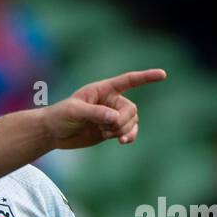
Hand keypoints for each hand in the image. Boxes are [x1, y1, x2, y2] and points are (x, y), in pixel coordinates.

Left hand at [43, 69, 166, 148]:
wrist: (53, 133)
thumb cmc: (60, 115)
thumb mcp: (75, 111)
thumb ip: (95, 113)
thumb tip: (115, 118)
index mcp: (103, 89)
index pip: (128, 81)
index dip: (145, 77)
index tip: (163, 75)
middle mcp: (111, 101)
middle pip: (131, 109)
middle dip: (122, 120)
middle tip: (105, 127)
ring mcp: (112, 116)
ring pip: (131, 121)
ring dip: (122, 130)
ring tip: (103, 133)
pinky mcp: (110, 130)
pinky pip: (128, 132)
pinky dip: (128, 136)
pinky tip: (124, 141)